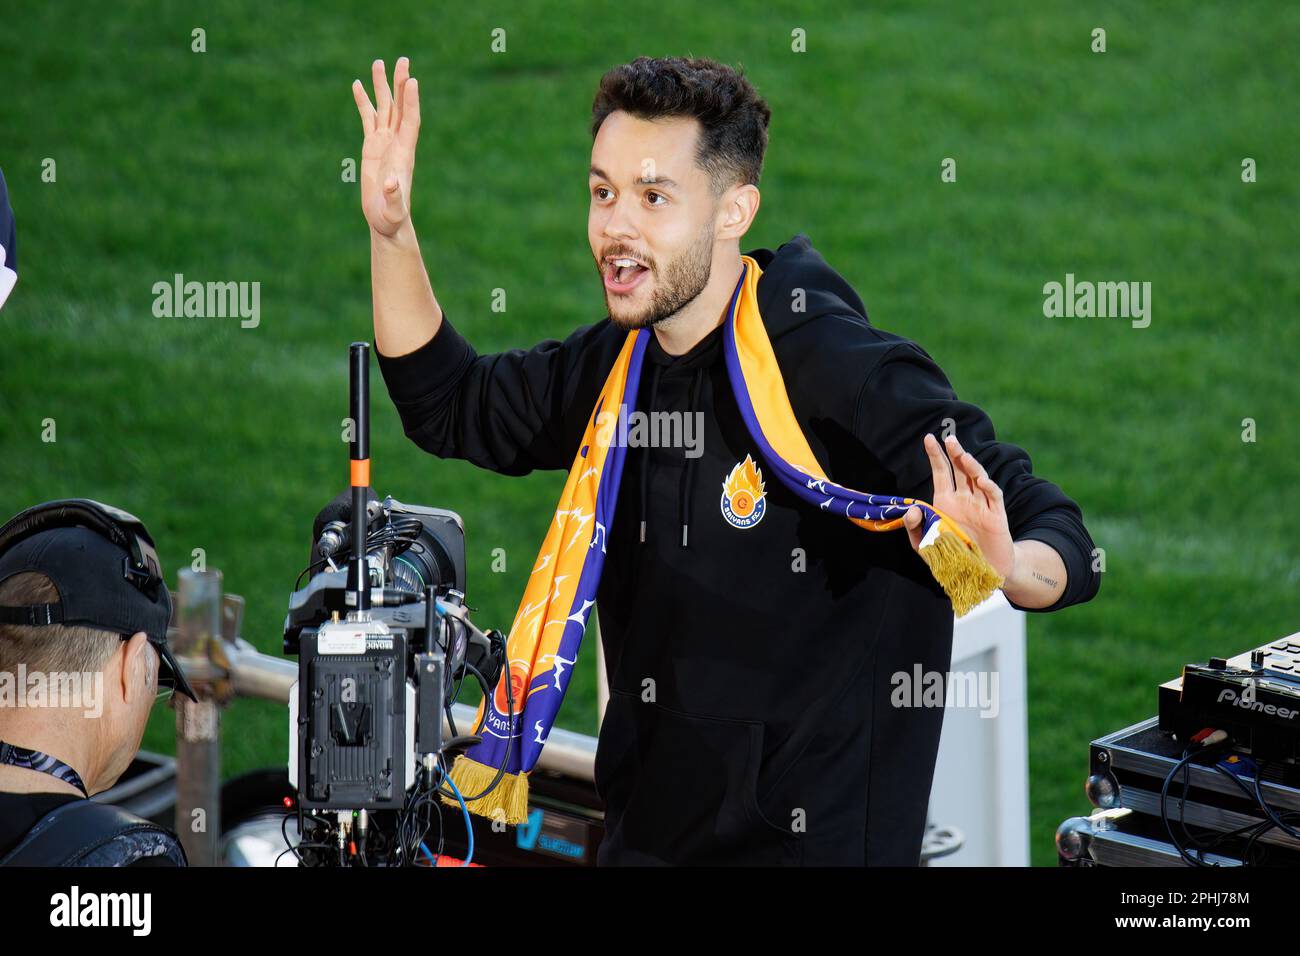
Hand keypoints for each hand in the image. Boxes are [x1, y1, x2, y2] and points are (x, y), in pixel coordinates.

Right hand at [352, 57, 420, 236]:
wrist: (385, 220)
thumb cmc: (391, 217)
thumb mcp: (393, 209)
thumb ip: (394, 197)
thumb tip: (392, 183)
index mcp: (404, 154)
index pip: (410, 122)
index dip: (411, 102)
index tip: (412, 81)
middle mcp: (397, 143)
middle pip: (400, 107)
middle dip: (401, 84)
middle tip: (403, 59)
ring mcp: (384, 143)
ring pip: (384, 108)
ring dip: (382, 86)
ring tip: (379, 62)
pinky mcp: (372, 146)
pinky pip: (368, 118)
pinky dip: (364, 102)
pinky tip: (358, 84)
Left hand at [902, 433, 1015, 580]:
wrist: (980, 574)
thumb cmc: (952, 557)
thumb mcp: (925, 545)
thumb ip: (914, 527)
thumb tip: (911, 509)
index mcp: (945, 502)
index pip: (941, 473)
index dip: (935, 456)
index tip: (928, 438)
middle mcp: (963, 499)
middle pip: (960, 470)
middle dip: (955, 453)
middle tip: (949, 438)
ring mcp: (981, 505)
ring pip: (977, 478)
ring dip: (971, 466)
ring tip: (963, 455)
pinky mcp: (996, 516)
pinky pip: (993, 496)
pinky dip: (988, 486)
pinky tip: (981, 480)